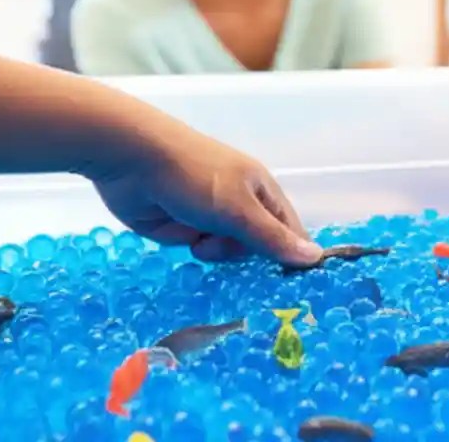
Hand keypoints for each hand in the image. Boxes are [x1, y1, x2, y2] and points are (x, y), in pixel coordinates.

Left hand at [89, 126, 322, 265]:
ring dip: (216, 251)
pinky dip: (195, 250)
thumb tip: (316, 258)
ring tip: (198, 239)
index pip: (289, 231)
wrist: (131, 160)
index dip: (292, 256)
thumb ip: (273, 238)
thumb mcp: (238, 209)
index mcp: (261, 191)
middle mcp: (240, 204)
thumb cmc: (194, 176)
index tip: (292, 287)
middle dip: (244, 253)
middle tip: (226, 248)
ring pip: (228, 253)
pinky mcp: (183, 227)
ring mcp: (211, 216)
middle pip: (258, 247)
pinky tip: (185, 240)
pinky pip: (201, 251)